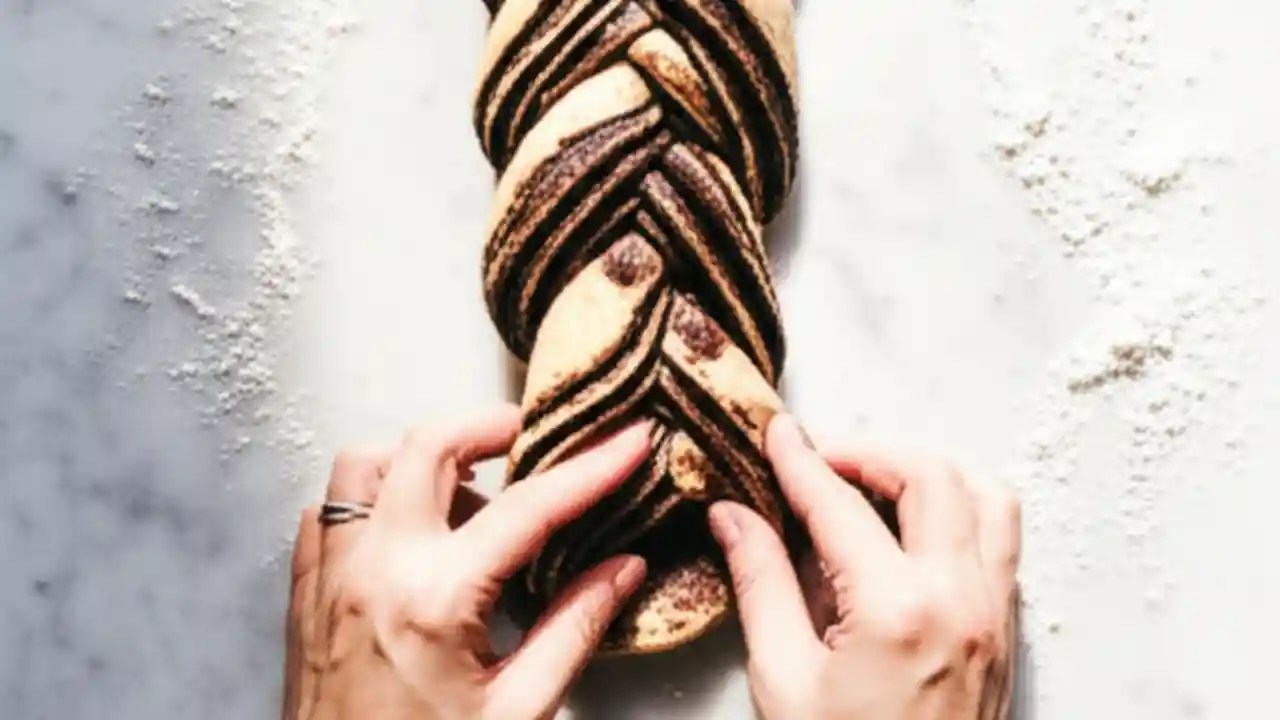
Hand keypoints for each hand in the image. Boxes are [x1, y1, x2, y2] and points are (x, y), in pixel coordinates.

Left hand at [282, 406, 651, 719]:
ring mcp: (330, 576)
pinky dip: (375, 495)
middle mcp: (373, 570)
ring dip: (423, 456)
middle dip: (494, 426)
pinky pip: (330, 508)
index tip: (628, 441)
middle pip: (430, 445)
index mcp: (434, 600)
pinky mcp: (306, 593)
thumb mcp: (519, 712)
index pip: (528, 507)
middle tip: (541, 439)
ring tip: (473, 486)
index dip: (589, 467)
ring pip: (368, 463)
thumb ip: (575, 628)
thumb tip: (625, 567)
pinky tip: (413, 528)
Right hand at [709, 415, 1021, 719]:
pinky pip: (1001, 542)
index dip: (801, 460)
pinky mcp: (1005, 634)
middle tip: (817, 459)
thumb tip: (734, 516)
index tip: (777, 433)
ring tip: (872, 486)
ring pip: (986, 499)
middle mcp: (961, 600)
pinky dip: (960, 513)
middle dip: (867, 452)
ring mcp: (993, 616)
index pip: (842, 504)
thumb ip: (760, 582)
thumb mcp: (783, 679)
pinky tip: (911, 533)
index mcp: (899, 610)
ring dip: (928, 475)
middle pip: (930, 476)